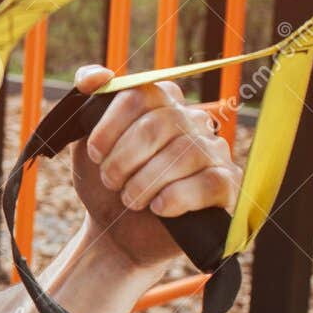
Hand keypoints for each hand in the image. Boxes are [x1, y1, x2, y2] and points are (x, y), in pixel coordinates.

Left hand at [71, 65, 240, 272]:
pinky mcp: (226, 185)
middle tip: (110, 181)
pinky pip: (208, 183)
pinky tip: (158, 209)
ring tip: (129, 200)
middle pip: (157, 124)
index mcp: (161, 101)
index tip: (94, 154)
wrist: (118, 235)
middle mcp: (192, 119)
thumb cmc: (107, 186)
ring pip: (182, 154)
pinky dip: (176, 198)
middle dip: (123, 159)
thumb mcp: (86, 143)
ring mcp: (213, 151)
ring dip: (143, 183)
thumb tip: (95, 77)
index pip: (139, 93)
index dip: (109, 126)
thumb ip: (88, 104)